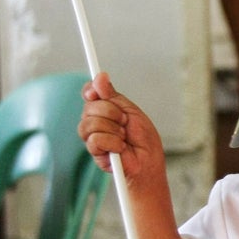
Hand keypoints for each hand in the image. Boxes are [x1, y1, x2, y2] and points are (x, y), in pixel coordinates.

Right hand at [78, 72, 164, 189]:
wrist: (149, 162)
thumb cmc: (143, 139)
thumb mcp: (131, 111)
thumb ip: (113, 96)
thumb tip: (100, 76)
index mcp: (104, 109)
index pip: (89, 93)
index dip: (91, 90)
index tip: (96, 91)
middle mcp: (95, 121)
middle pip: (90, 107)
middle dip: (111, 112)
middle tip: (125, 122)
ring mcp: (92, 136)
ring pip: (89, 123)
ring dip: (112, 128)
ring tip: (124, 137)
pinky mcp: (94, 152)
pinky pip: (95, 139)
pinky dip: (112, 142)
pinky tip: (120, 148)